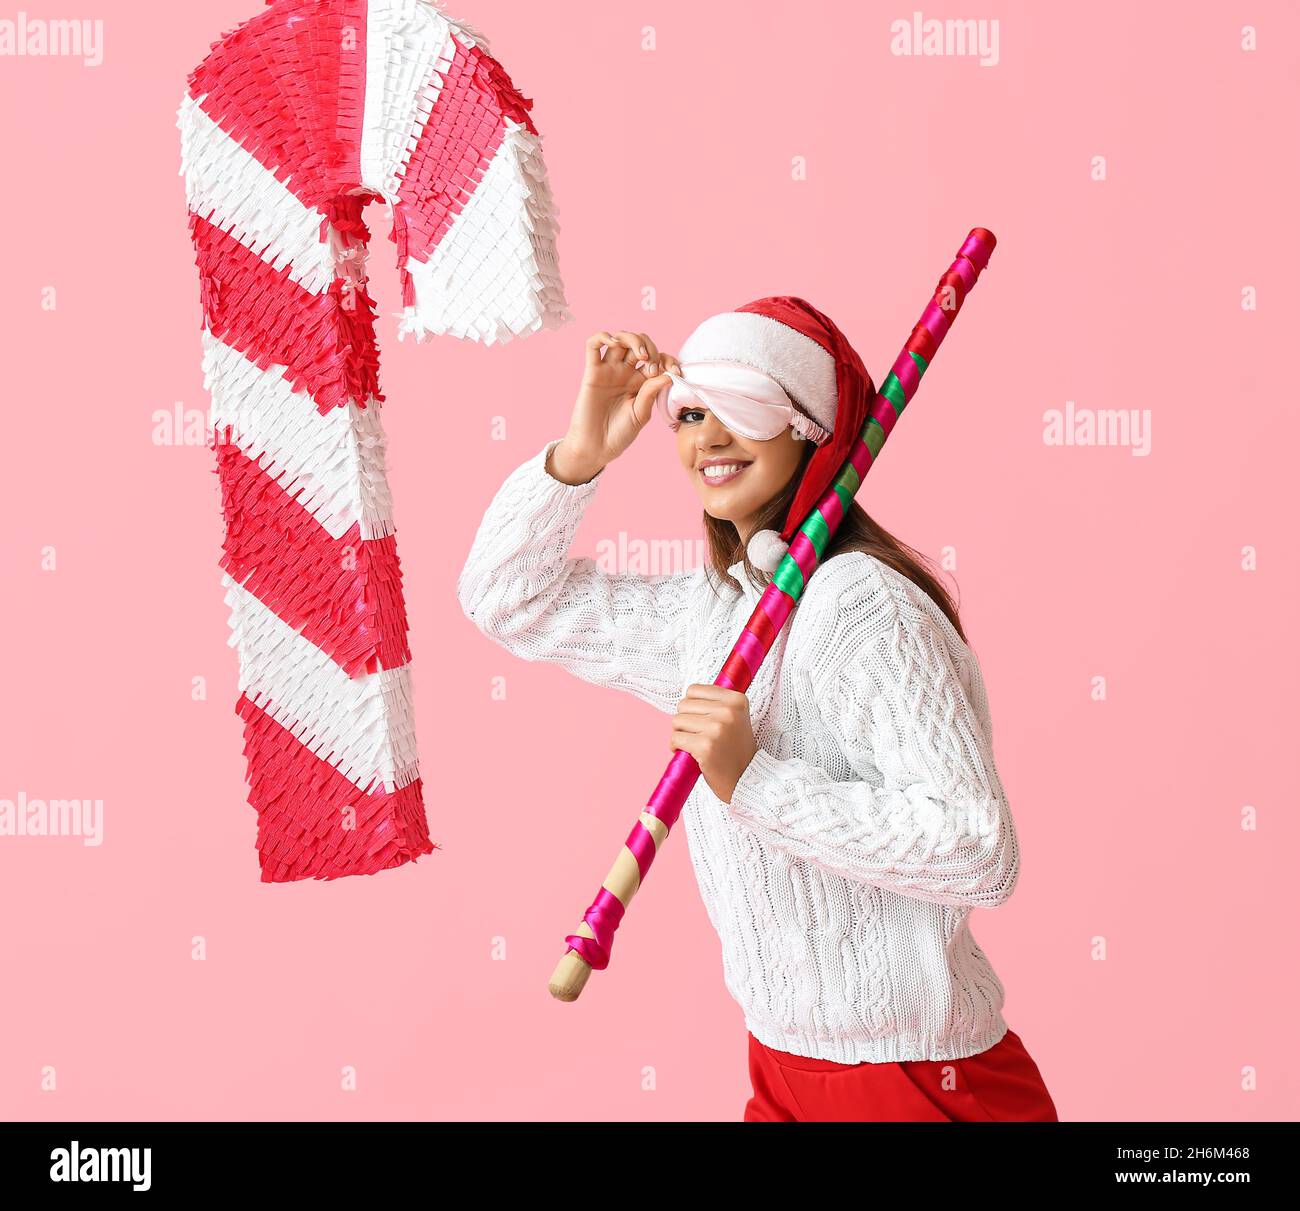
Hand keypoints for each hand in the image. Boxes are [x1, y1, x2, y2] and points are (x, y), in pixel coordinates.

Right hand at [548, 331, 682, 483]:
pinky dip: (602, 336)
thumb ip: (651, 393)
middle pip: (639, 343)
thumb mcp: (640, 415)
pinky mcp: (592, 372)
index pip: (657, 359)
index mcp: (641, 382)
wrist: (595, 447)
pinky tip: (613, 342)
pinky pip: (593, 346)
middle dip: (650, 347)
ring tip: (640, 355)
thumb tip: (667, 375)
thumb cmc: (619, 434)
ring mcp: (609, 371)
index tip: (675, 371)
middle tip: (652, 366)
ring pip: (620, 339)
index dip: (668, 359)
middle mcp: (625, 373)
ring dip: (632, 339)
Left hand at [669, 684, 757, 804]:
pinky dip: (676, 747)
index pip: (694, 690)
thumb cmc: (735, 749)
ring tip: (693, 743)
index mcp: (736, 700)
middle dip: (684, 721)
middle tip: (696, 734)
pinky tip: (688, 753)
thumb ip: (716, 703)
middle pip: (683, 705)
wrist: (746, 778)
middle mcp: (728, 711)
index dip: (691, 706)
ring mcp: (717, 728)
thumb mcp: (735, 717)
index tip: (699, 720)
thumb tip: (687, 696)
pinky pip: (676, 738)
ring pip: (677, 720)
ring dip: (679, 733)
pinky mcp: (705, 746)